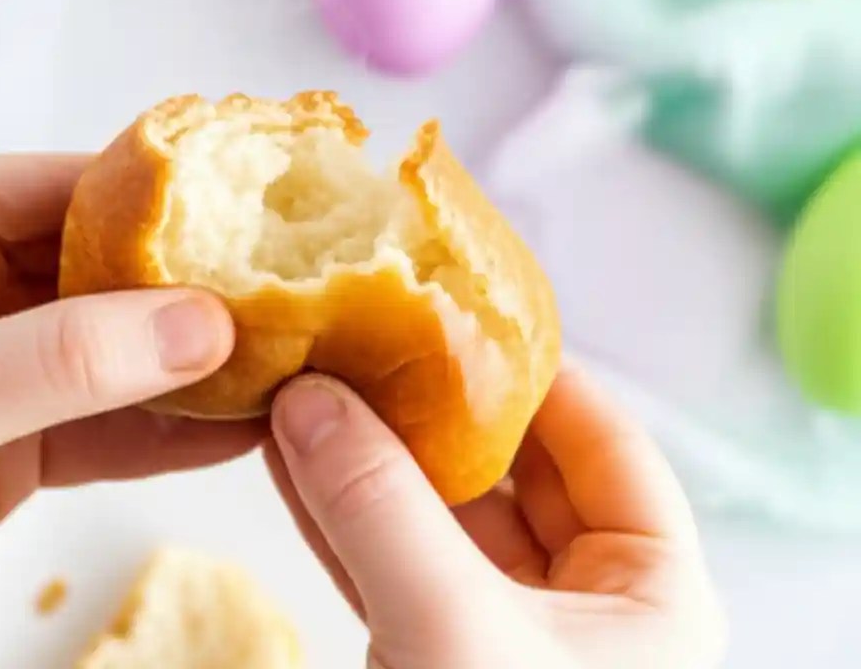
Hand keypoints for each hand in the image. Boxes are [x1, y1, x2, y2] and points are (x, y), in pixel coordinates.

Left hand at [0, 155, 258, 667]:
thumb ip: (68, 356)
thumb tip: (200, 323)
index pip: (56, 187)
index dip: (153, 202)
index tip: (243, 219)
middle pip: (97, 268)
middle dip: (183, 292)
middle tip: (282, 300)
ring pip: (109, 348)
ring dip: (184, 364)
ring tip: (280, 364)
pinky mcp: (5, 435)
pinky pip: (101, 418)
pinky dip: (161, 428)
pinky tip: (232, 430)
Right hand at [265, 366, 725, 668]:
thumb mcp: (457, 631)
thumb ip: (384, 511)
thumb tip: (312, 399)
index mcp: (652, 590)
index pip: (601, 440)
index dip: (530, 367)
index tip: (452, 308)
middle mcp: (586, 607)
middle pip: (511, 473)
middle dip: (428, 409)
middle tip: (360, 338)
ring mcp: (502, 636)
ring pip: (436, 521)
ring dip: (368, 459)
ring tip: (305, 386)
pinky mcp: (432, 661)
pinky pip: (390, 570)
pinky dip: (340, 519)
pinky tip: (289, 463)